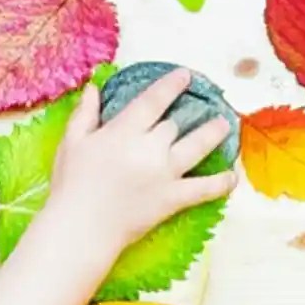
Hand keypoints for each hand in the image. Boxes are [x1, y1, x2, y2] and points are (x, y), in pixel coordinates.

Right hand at [41, 70, 237, 251]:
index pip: (154, 100)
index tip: (185, 75)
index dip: (172, 85)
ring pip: (197, 147)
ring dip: (213, 134)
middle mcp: (149, 148)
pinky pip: (203, 189)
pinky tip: (232, 177)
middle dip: (191, 113)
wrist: (80, 229)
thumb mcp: (72, 142)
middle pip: (176, 124)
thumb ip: (85, 113)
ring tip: (225, 125)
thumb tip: (94, 87)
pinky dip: (220, 183)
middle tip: (206, 105)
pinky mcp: (172, 199)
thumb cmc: (72, 184)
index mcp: (124, 131)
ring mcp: (164, 173)